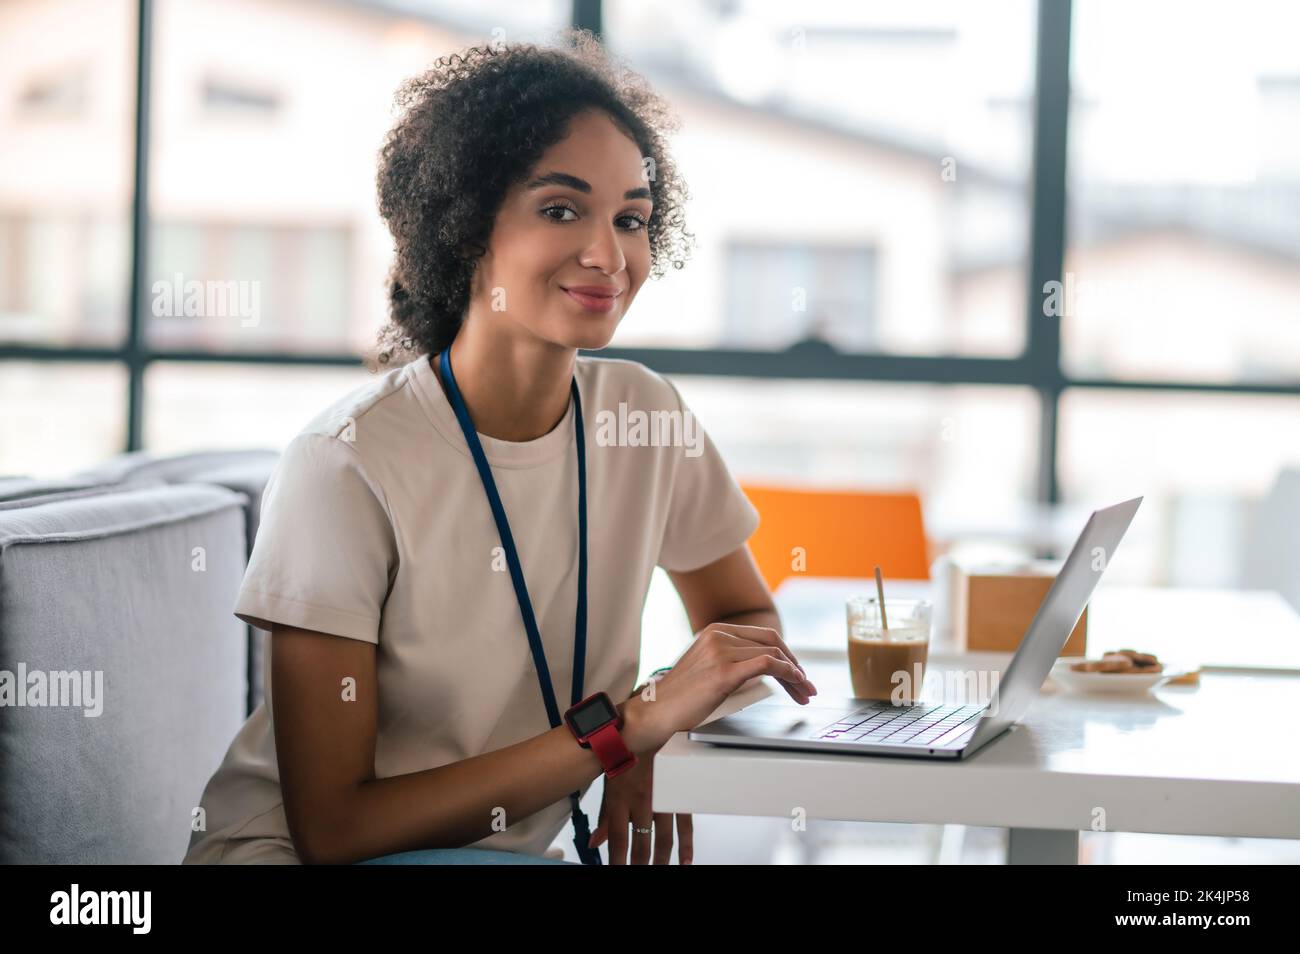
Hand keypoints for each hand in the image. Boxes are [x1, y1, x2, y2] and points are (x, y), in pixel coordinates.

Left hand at [588, 748, 691, 864]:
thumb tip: (595, 842)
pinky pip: (684, 824)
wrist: (650, 724)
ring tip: (659, 870)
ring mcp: (661, 797)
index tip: (618, 871)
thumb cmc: (625, 749)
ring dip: (661, 859)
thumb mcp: (609, 781)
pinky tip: (685, 860)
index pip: (618, 839)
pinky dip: (686, 845)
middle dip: (639, 863)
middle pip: (641, 843)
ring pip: (663, 838)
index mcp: (620, 797)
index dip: (618, 861)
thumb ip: (604, 816)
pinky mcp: (678, 792)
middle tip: (638, 872)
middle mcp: (641, 800)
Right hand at [626, 622, 816, 751]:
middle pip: (772, 643)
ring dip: (795, 675)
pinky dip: (787, 672)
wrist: (654, 711)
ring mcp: (720, 651)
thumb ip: (732, 659)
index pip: (763, 637)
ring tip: (804, 693)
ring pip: (773, 654)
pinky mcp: (723, 672)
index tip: (798, 675)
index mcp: (715, 630)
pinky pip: (767, 664)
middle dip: (795, 664)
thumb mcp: (708, 667)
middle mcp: (718, 635)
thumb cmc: (681, 697)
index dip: (787, 655)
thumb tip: (765, 666)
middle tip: (807, 686)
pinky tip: (794, 683)